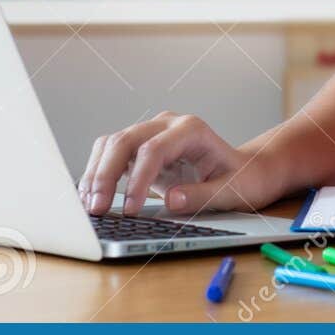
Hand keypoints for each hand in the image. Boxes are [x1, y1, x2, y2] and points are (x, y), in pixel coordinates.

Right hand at [79, 111, 285, 216]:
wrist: (245, 169)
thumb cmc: (242, 179)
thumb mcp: (230, 191)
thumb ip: (201, 195)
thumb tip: (171, 201)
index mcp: (192, 130)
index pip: (153, 149)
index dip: (137, 179)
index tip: (128, 209)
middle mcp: (168, 124)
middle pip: (125, 140)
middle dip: (105, 174)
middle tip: (96, 208)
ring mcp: (152, 132)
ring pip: (112, 144)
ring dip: (96, 173)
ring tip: (89, 205)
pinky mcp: (142, 146)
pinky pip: (112, 153)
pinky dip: (98, 172)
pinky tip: (91, 195)